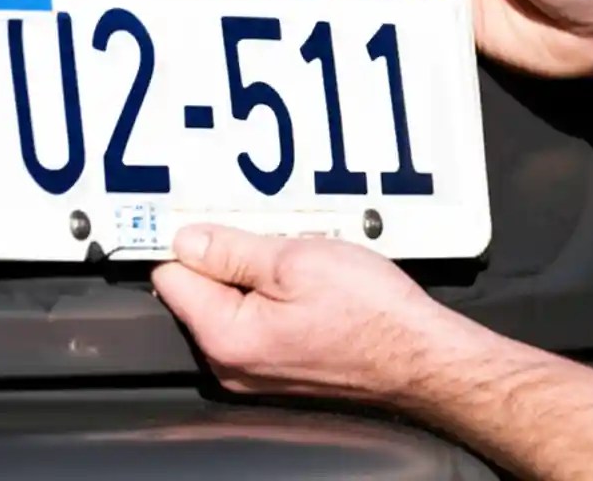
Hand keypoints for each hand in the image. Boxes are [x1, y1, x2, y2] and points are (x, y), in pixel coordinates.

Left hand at [151, 225, 461, 402]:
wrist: (422, 358)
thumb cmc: (372, 315)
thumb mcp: (295, 261)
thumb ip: (230, 250)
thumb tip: (185, 239)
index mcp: (226, 337)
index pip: (170, 277)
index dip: (189, 240)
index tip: (207, 219)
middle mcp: (232, 364)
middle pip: (199, 292)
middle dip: (226, 258)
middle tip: (271, 238)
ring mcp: (256, 372)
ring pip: (232, 304)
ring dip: (255, 275)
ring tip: (298, 262)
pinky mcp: (280, 369)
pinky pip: (259, 321)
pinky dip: (275, 296)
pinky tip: (309, 285)